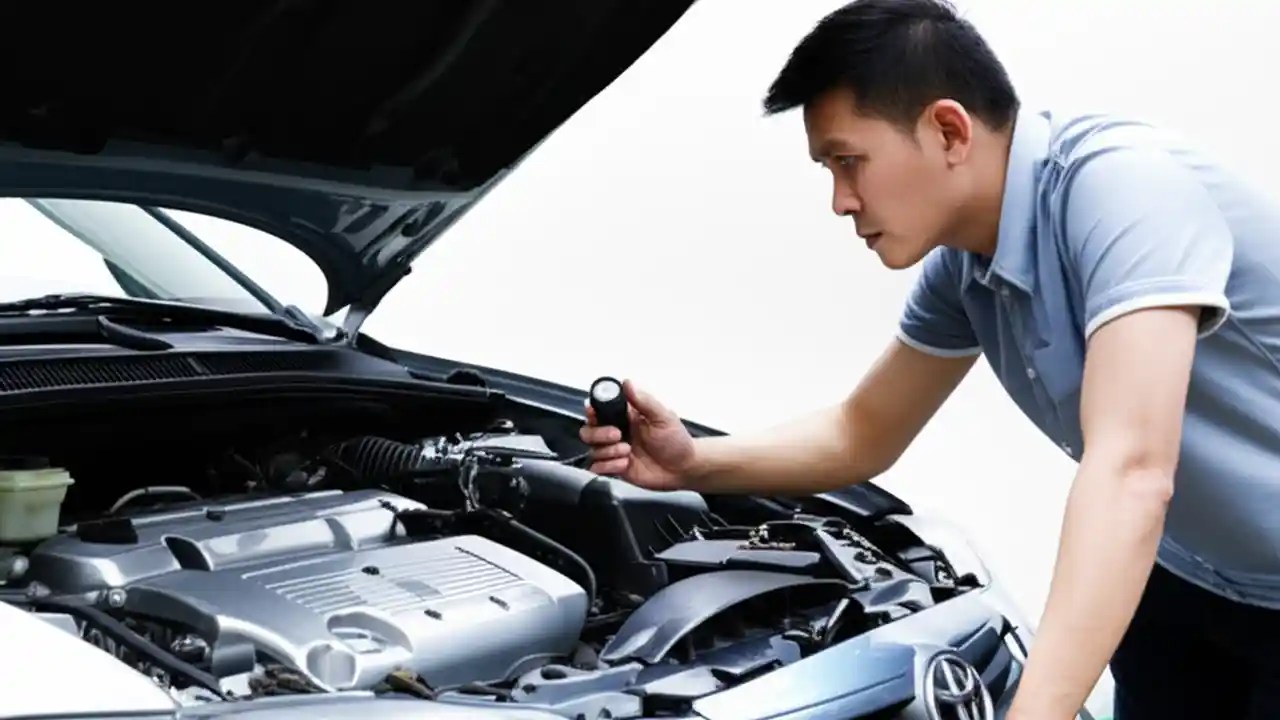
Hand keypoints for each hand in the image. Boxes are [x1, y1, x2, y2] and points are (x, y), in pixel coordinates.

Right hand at [578, 379, 695, 490]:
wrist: (683, 468)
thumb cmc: (676, 441)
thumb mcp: (663, 417)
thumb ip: (644, 401)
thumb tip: (628, 383)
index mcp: (627, 417)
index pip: (600, 410)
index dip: (592, 411)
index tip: (594, 413)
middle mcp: (618, 433)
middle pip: (588, 430)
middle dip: (598, 433)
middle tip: (617, 435)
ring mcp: (616, 451)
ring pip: (592, 450)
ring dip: (607, 451)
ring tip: (627, 452)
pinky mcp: (617, 468)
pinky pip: (598, 468)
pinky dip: (609, 466)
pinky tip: (625, 464)